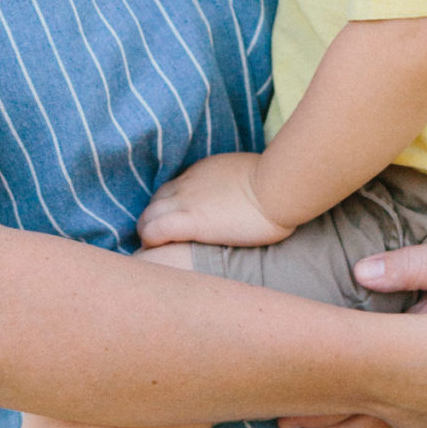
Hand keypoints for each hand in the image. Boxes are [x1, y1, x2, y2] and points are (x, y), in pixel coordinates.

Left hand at [138, 153, 295, 249]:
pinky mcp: (189, 221)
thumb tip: (239, 197)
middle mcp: (188, 184)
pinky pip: (153, 231)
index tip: (176, 225)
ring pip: (147, 216)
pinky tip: (157, 254)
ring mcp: (185, 202)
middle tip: (163, 243)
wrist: (278, 186)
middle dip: (154, 221)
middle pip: (154, 202)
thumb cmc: (276, 184)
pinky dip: (151, 242)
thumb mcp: (247, 177)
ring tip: (157, 253)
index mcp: (201, 173)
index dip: (169, 209)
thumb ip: (234, 185)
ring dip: (148, 234)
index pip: (171, 189)